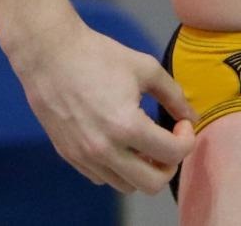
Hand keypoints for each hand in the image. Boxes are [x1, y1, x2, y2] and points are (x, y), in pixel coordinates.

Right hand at [13, 20, 197, 193]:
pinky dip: (118, 169)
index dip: (187, 139)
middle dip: (169, 164)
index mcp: (126, 126)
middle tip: (168, 141)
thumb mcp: (145, 68)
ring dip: (143, 169)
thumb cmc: (98, 55)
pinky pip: (102, 178)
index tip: (181, 124)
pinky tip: (119, 143)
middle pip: (152, 183)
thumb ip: (173, 95)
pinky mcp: (69, 156)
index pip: (173, 153)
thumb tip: (191, 117)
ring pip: (127, 186)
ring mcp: (84, 156)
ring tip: (143, 142)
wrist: (49, 55)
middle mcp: (104, 149)